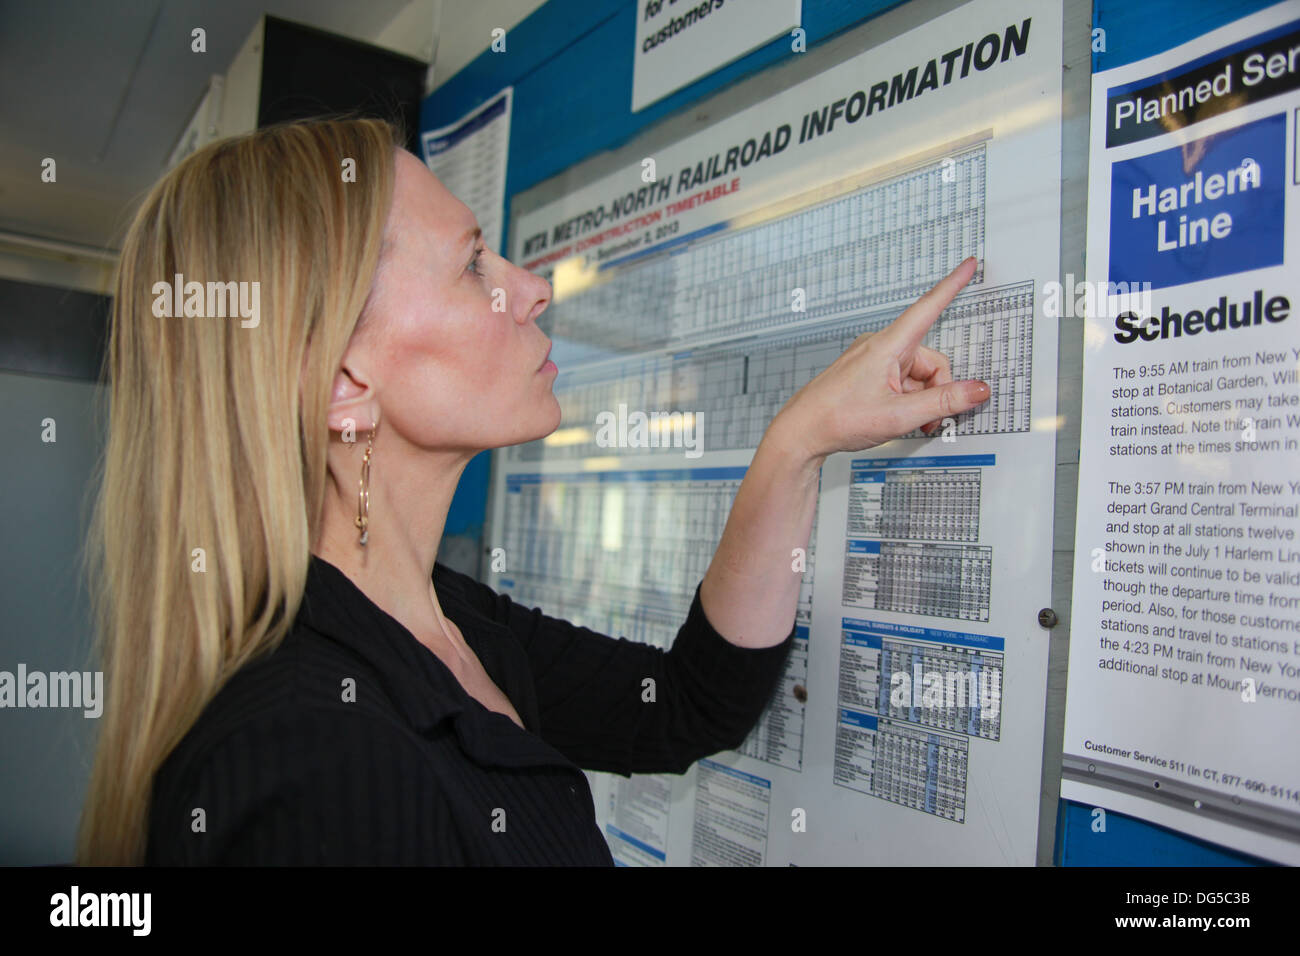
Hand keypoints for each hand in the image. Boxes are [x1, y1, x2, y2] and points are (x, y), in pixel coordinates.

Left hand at [773, 257, 990, 459]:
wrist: (802, 432)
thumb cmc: (837, 418)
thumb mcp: (899, 416)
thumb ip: (943, 402)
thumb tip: (976, 390)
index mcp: (887, 346)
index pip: (928, 308)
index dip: (952, 286)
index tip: (968, 264)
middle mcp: (881, 348)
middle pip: (931, 360)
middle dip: (937, 390)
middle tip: (929, 419)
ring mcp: (874, 361)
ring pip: (919, 375)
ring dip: (923, 399)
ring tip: (909, 423)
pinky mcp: (869, 374)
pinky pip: (903, 382)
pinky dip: (909, 400)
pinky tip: (898, 417)